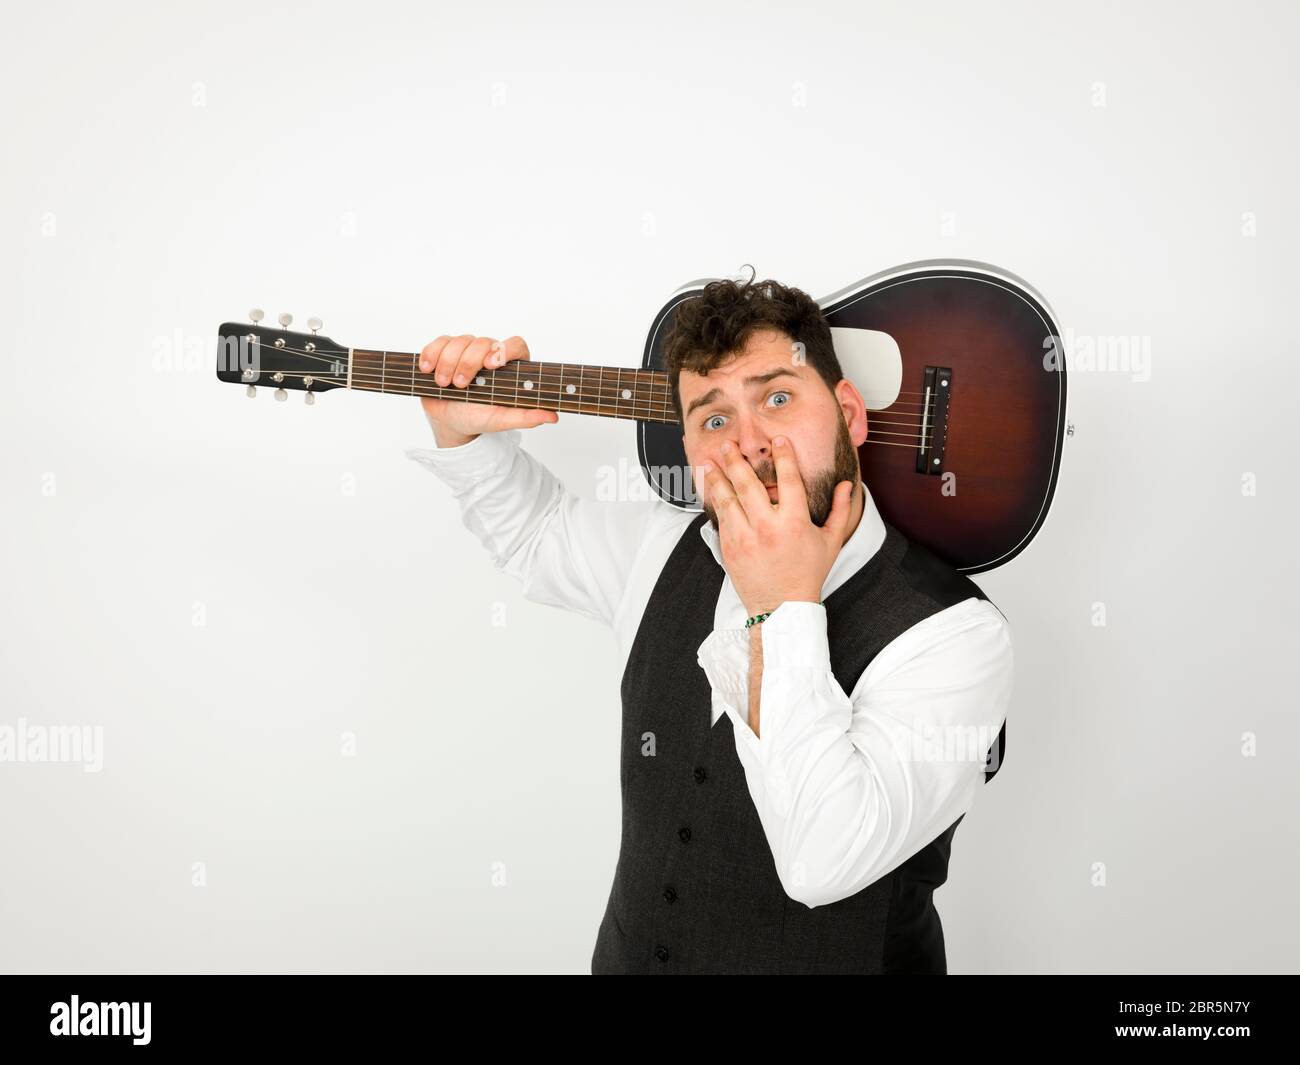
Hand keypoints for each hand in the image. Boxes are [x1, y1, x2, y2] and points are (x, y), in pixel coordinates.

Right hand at [417, 334, 557, 445]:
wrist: (451, 421)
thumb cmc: (480, 417)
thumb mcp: (502, 420)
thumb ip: (525, 417)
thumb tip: (553, 417)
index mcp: (509, 366)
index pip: (515, 344)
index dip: (504, 349)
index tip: (492, 365)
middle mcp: (489, 353)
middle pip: (483, 341)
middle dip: (468, 363)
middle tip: (461, 385)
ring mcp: (466, 349)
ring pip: (459, 340)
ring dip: (448, 363)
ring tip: (444, 384)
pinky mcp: (444, 349)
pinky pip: (438, 342)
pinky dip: (431, 355)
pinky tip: (428, 370)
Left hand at [698, 436, 852, 616]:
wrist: (781, 607)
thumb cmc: (807, 574)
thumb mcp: (830, 542)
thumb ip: (839, 510)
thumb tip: (847, 485)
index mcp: (795, 523)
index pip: (789, 480)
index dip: (784, 457)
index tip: (777, 441)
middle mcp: (768, 528)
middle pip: (748, 484)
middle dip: (736, 460)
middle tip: (728, 444)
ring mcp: (746, 538)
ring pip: (727, 499)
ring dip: (717, 477)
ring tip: (709, 461)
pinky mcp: (730, 548)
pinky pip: (721, 518)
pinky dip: (715, 501)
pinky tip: (711, 488)